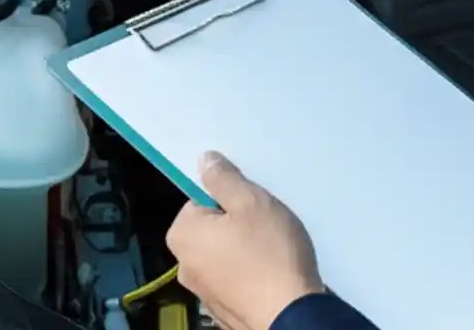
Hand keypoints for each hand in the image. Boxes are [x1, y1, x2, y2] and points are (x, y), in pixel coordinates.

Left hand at [166, 152, 325, 329]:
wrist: (289, 315)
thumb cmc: (269, 254)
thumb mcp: (251, 202)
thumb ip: (224, 179)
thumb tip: (204, 160)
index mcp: (183, 235)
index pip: (201, 200)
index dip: (229, 198)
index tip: (254, 204)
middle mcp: (184, 265)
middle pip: (212, 228)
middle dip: (239, 223)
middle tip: (268, 224)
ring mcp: (204, 291)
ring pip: (225, 253)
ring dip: (246, 248)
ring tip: (275, 249)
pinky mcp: (224, 308)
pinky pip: (236, 277)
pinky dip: (251, 272)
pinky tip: (273, 271)